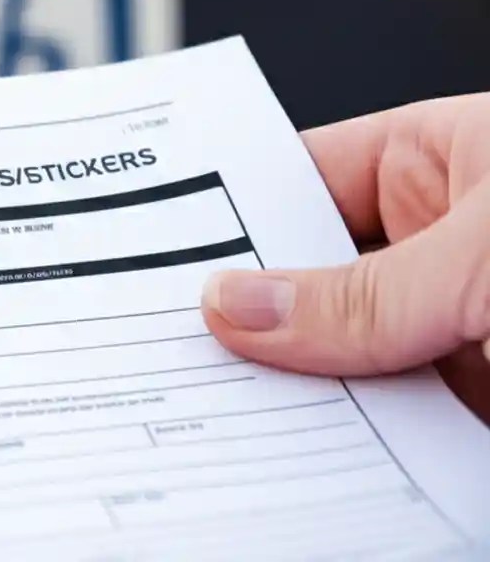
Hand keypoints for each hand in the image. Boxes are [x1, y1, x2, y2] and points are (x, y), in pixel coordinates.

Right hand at [201, 92, 489, 422]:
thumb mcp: (486, 257)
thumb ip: (364, 294)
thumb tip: (240, 306)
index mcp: (451, 158)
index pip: (305, 178)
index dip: (229, 213)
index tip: (155, 254)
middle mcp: (451, 239)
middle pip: (314, 277)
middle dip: (252, 314)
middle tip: (182, 343)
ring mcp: (464, 321)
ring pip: (348, 358)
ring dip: (299, 388)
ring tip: (234, 406)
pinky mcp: (481, 398)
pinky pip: (395, 422)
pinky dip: (354, 443)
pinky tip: (305, 452)